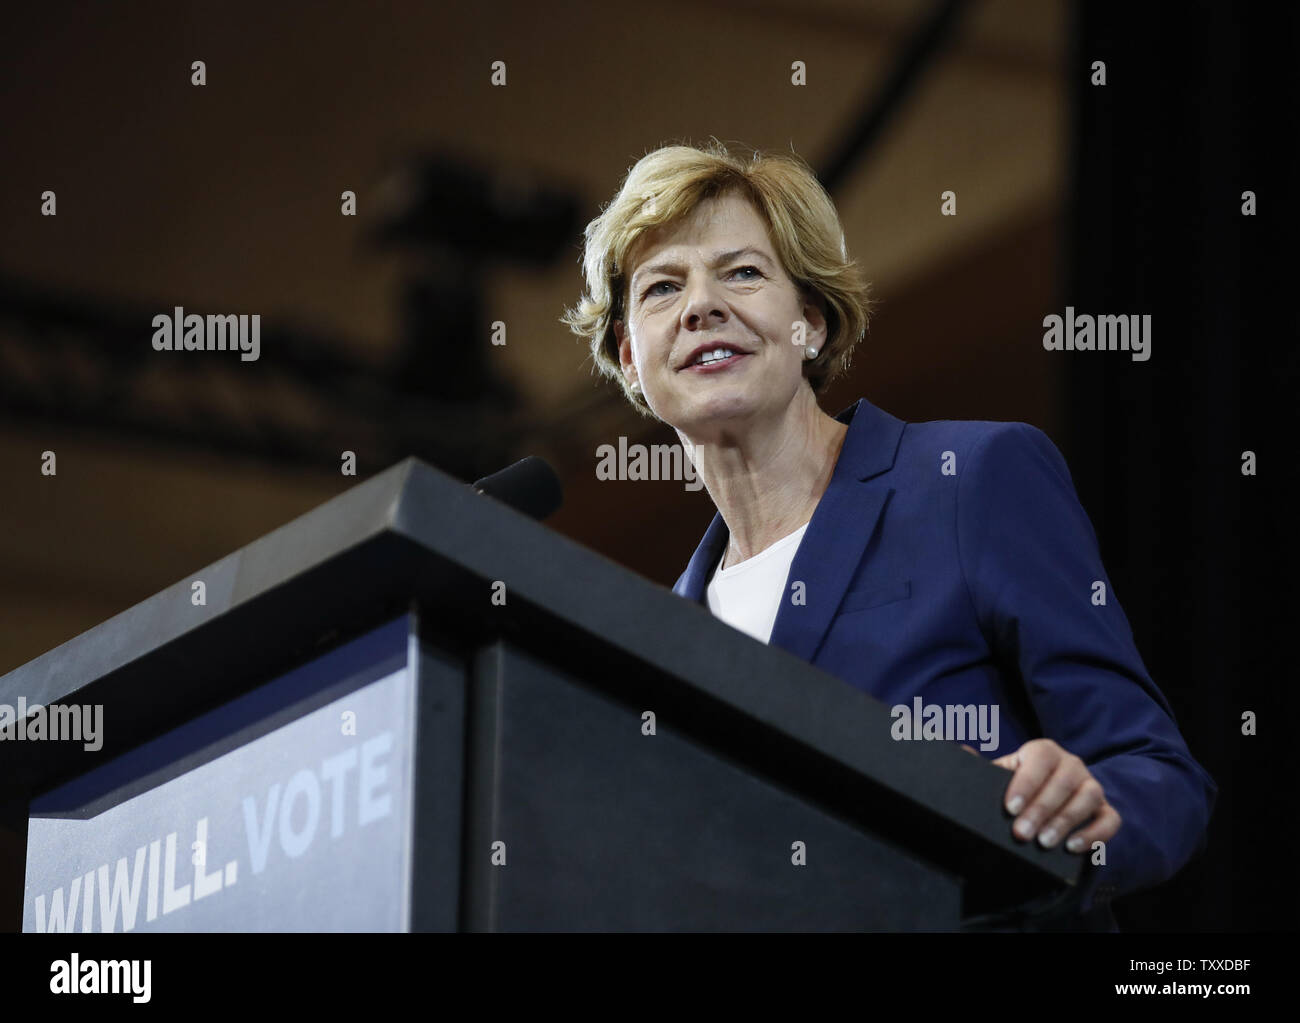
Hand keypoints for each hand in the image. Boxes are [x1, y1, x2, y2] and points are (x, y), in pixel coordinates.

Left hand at [988, 739, 1121, 851]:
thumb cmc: (1019, 789)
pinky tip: (1072, 847)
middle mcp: (1072, 764)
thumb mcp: (1001, 776)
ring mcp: (1092, 786)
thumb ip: (982, 767)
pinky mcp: (1106, 810)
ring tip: (1044, 842)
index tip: (1010, 808)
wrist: (1045, 803)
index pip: (1040, 759)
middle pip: (1064, 781)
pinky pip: (1110, 820)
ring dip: (1066, 821)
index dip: (1026, 782)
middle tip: (1021, 834)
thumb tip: (962, 752)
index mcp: (1044, 751)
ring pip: (1089, 797)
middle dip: (1041, 809)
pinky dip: (1095, 834)